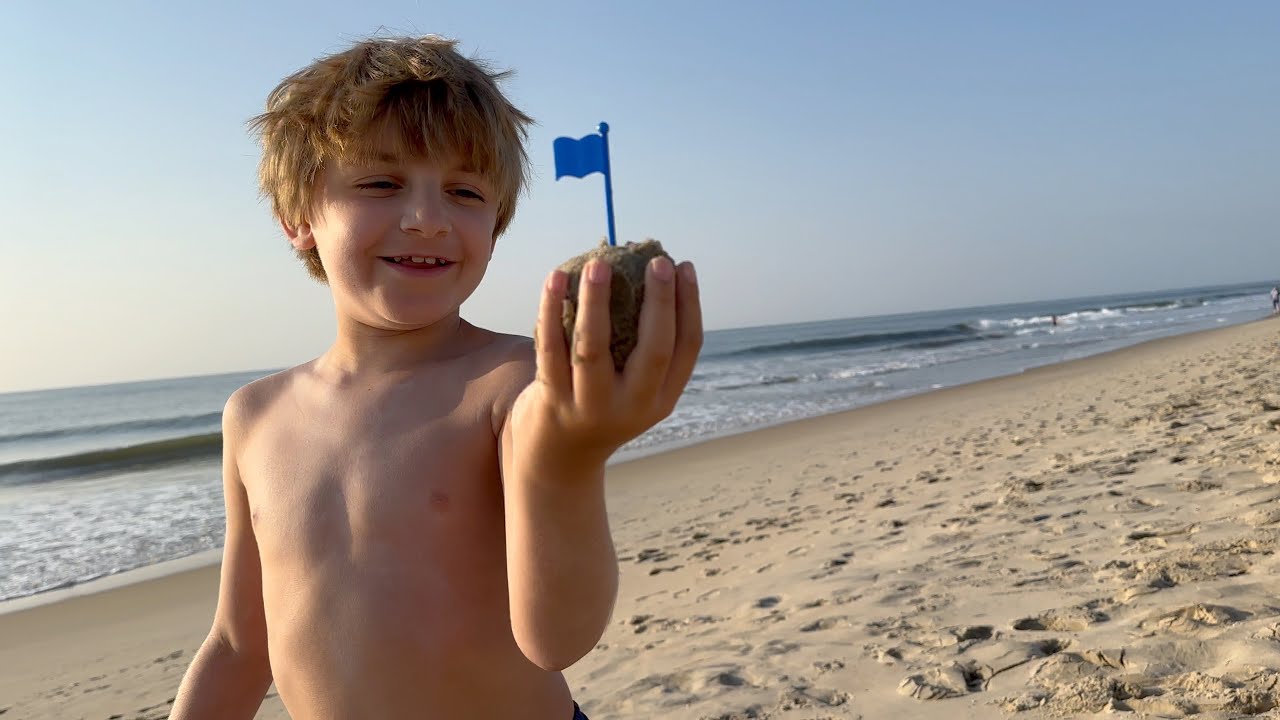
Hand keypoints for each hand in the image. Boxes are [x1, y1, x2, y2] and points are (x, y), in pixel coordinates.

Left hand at [512, 256, 702, 469]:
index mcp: (661, 399)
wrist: (557, 462)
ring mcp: (591, 406)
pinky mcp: (553, 401)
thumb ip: (643, 347)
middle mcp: (632, 406)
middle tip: (657, 261)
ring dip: (597, 302)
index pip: (687, 348)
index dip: (690, 305)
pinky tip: (555, 279)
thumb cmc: (599, 405)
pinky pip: (550, 349)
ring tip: (598, 264)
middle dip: (660, 302)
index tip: (684, 265)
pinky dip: (551, 311)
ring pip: (594, 348)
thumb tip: (645, 272)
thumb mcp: (633, 389)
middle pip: (654, 350)